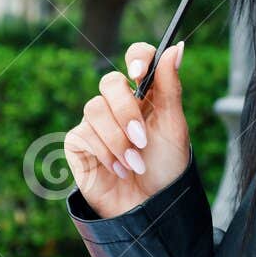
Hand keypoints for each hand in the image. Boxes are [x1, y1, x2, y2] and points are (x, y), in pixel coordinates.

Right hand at [64, 40, 189, 218]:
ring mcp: (96, 122)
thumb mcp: (173, 127)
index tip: (139, 71)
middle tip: (142, 140)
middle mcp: (118, 104)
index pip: (137, 57)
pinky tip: (119, 170)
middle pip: (110, 83)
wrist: (150, 208)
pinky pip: (84, 133)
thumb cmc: (165, 169)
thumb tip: (176, 47)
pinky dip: (105, 153)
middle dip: (127, 112)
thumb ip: (170, 87)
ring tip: (135, 164)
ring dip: (118, 139)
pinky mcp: (78, 143)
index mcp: (145, 94)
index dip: (136, 57)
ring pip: (94, 108)